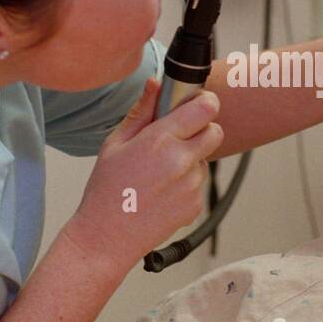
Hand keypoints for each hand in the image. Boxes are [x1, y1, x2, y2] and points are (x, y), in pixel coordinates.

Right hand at [63, 78, 222, 268]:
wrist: (107, 237)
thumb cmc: (106, 189)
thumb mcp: (116, 144)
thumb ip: (142, 112)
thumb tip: (155, 84)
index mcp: (161, 140)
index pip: (206, 109)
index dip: (205, 102)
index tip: (198, 104)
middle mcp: (182, 161)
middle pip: (215, 132)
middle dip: (202, 129)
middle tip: (179, 137)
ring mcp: (192, 185)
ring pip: (204, 159)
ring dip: (190, 159)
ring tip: (158, 174)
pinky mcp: (196, 205)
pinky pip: (199, 183)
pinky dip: (186, 184)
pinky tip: (161, 192)